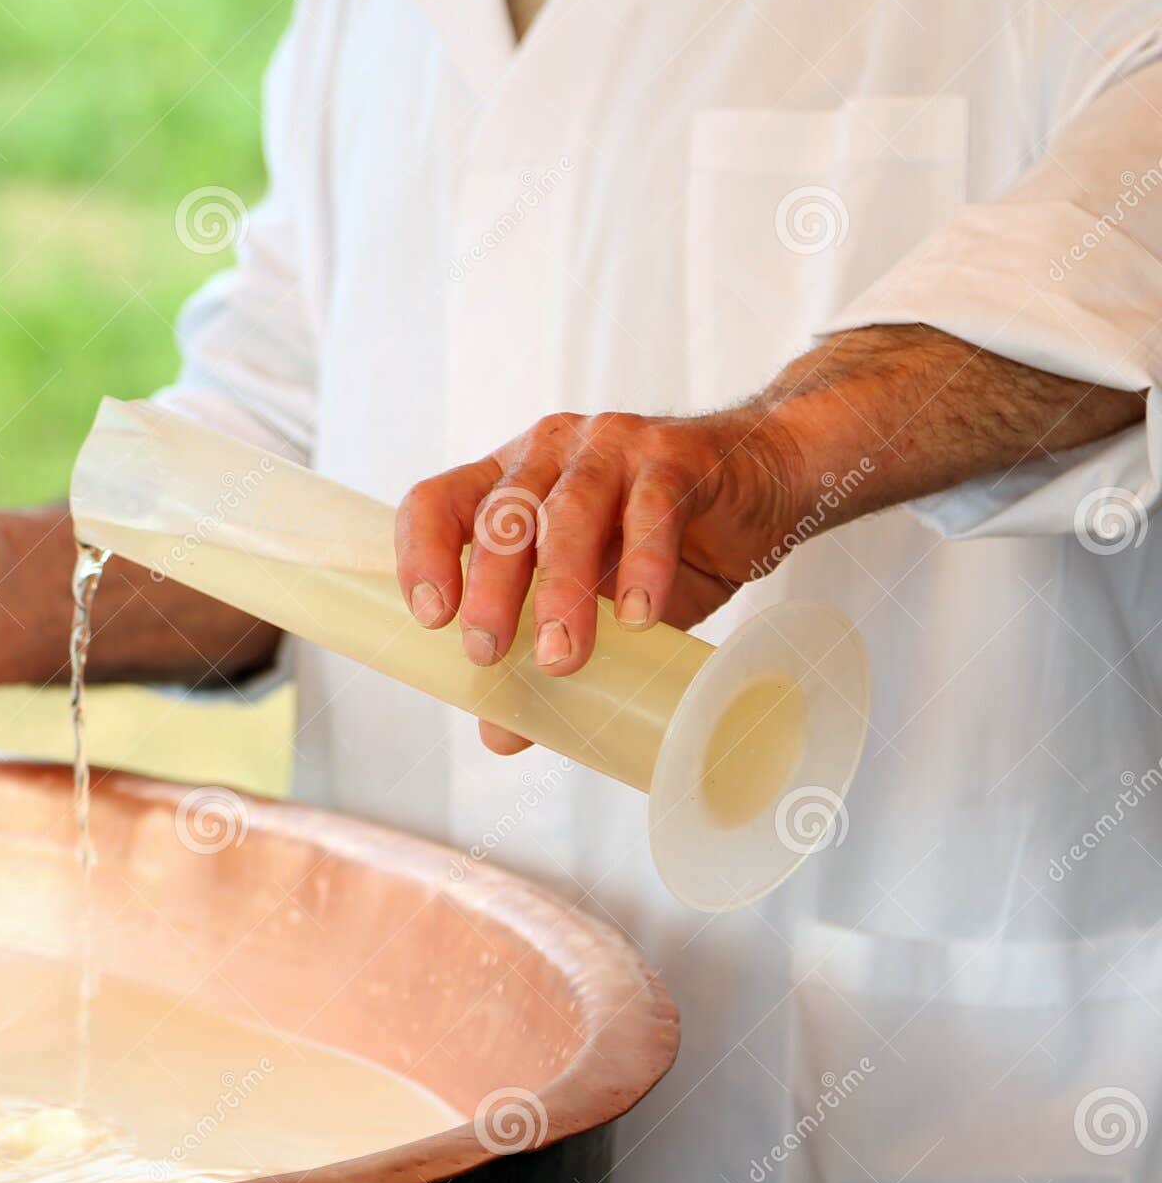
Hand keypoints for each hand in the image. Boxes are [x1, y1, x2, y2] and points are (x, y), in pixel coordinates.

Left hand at [394, 409, 805, 751]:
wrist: (761, 485)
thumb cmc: (661, 543)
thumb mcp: (597, 606)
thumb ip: (544, 660)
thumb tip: (501, 734)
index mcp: (508, 483)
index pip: (438, 502)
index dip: (422, 554)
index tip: (430, 620)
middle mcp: (547, 455)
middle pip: (500, 516)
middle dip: (489, 589)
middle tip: (487, 652)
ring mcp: (610, 448)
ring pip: (569, 512)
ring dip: (560, 588)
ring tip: (562, 655)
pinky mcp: (675, 457)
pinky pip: (652, 508)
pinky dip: (644, 565)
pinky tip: (640, 618)